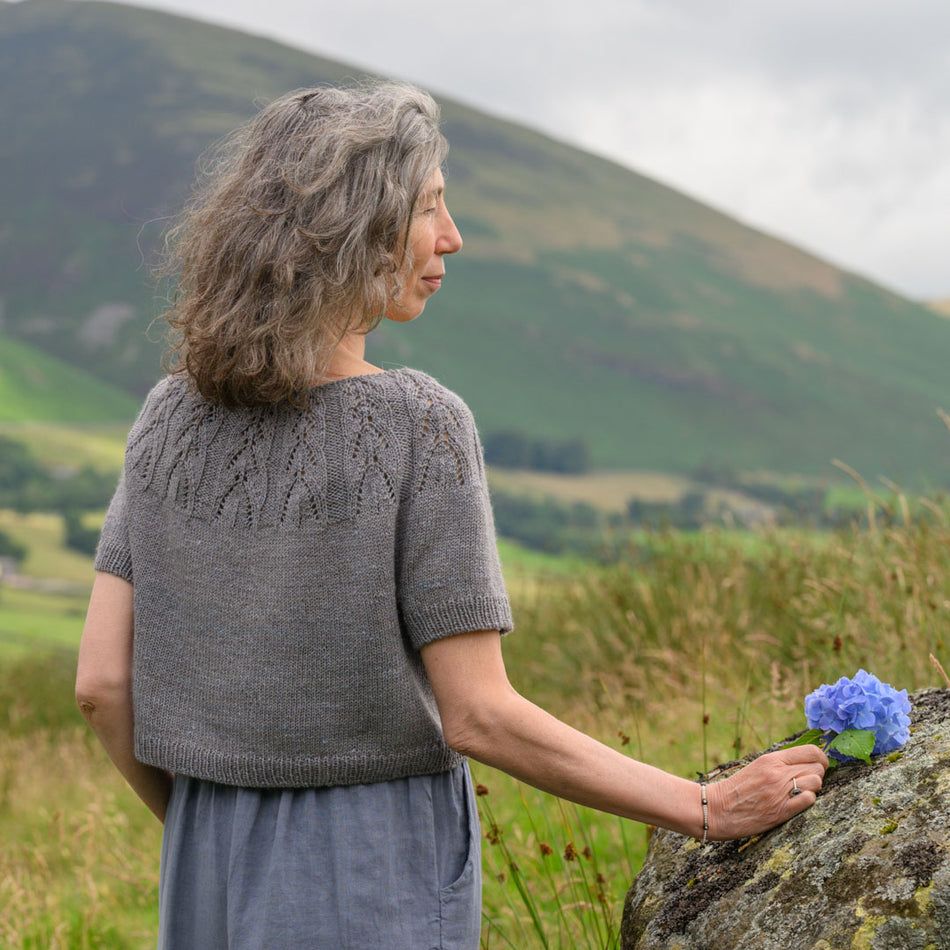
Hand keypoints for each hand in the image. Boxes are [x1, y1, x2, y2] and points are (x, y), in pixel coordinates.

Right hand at [706, 745, 827, 839]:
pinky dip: (808, 801)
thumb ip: (779, 764)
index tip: (821, 765)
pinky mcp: (781, 811)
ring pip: (816, 782)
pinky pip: (809, 800)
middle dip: (817, 775)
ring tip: (800, 792)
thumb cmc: (736, 789)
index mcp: (771, 759)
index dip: (822, 758)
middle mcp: (777, 773)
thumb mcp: (757, 767)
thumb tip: (805, 762)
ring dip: (813, 788)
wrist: (717, 808)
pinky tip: (797, 803)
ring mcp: (780, 791)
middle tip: (806, 781)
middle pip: (817, 767)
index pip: (811, 751)